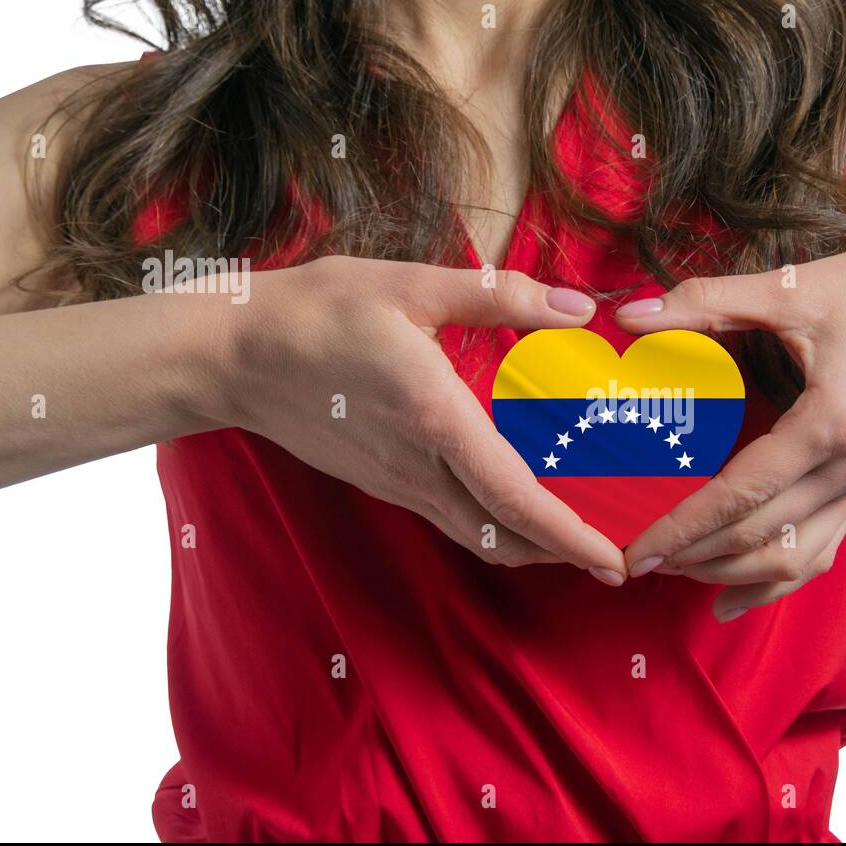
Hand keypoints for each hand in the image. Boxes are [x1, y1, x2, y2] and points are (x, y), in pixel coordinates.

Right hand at [209, 255, 626, 582]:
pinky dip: (495, 527)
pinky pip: (451, 520)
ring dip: (530, 546)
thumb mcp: (410, 285)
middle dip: (564, 555)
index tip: (613, 560)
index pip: (515, 498)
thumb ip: (499, 296)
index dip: (570, 536)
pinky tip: (516, 503)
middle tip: (615, 555)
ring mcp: (397, 483)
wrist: (230, 355)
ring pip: (477, 537)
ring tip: (577, 536)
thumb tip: (575, 309)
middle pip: (504, 537)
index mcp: (436, 420)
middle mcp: (419, 467)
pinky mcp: (383, 482)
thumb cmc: (316, 312)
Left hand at [615, 236, 845, 617]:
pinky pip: (819, 549)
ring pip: (792, 557)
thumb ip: (709, 301)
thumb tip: (635, 313)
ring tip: (679, 571)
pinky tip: (735, 596)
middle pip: (762, 537)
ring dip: (732, 573)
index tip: (639, 549)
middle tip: (639, 561)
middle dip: (695, 557)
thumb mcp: (794, 288)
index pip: (741, 495)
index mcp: (829, 426)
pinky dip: (776, 579)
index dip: (685, 527)